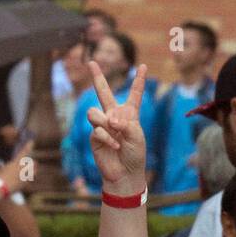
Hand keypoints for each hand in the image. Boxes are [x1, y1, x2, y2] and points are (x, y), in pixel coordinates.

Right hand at [87, 61, 148, 194]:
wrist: (125, 174)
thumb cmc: (135, 155)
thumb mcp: (137, 136)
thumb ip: (125, 123)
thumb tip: (109, 120)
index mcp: (130, 115)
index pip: (134, 95)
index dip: (138, 81)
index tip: (143, 66)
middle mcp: (114, 116)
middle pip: (104, 93)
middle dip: (97, 77)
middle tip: (92, 62)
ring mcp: (102, 125)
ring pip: (94, 112)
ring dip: (104, 122)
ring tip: (114, 131)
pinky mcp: (94, 136)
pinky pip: (97, 129)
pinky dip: (107, 138)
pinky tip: (114, 146)